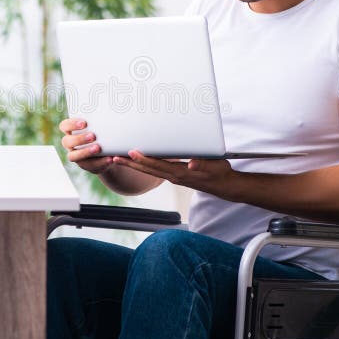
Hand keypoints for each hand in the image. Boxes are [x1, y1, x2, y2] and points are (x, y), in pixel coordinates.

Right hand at [59, 118, 113, 174]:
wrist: (106, 150)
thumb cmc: (101, 133)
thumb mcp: (100, 126)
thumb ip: (99, 121)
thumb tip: (111, 109)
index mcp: (71, 131)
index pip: (64, 126)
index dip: (71, 124)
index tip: (84, 123)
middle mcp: (70, 144)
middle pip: (67, 141)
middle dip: (79, 138)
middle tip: (93, 136)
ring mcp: (75, 155)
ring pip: (73, 156)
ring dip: (85, 152)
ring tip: (98, 148)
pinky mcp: (85, 165)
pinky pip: (89, 165)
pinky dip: (100, 162)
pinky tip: (110, 158)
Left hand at [113, 150, 236, 195]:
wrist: (224, 186)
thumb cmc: (220, 174)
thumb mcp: (215, 166)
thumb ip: (203, 164)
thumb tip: (192, 163)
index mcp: (181, 173)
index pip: (158, 165)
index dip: (144, 159)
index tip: (131, 152)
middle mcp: (174, 176)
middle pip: (148, 169)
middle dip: (131, 163)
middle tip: (114, 157)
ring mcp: (174, 177)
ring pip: (150, 171)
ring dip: (134, 165)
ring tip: (119, 159)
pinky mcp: (175, 176)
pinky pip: (156, 171)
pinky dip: (144, 166)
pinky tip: (138, 161)